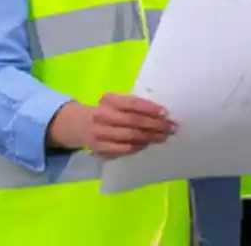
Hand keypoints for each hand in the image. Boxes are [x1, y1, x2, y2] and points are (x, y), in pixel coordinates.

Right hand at [47, 94, 175, 158]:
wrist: (79, 124)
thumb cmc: (108, 111)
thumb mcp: (117, 102)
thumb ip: (134, 105)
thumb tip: (161, 114)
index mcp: (108, 100)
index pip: (131, 103)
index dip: (149, 108)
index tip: (165, 113)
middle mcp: (102, 115)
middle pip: (133, 121)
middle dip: (155, 125)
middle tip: (171, 127)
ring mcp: (99, 133)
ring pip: (130, 137)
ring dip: (150, 137)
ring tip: (163, 136)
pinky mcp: (99, 148)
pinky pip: (123, 149)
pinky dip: (138, 147)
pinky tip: (147, 144)